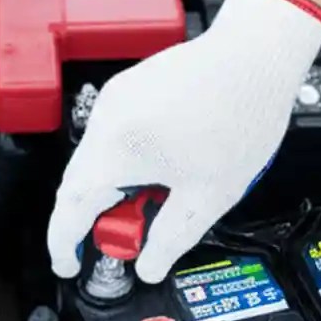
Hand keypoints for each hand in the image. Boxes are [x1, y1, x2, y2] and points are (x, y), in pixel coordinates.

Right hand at [46, 0, 320, 283]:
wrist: (256, 55)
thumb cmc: (239, 112)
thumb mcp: (209, 195)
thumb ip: (172, 238)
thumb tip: (149, 265)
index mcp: (117, 149)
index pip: (70, 209)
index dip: (64, 244)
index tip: (69, 264)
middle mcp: (107, 118)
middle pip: (81, 182)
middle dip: (103, 216)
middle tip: (138, 234)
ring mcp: (116, 98)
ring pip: (99, 157)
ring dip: (120, 185)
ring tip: (168, 191)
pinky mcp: (130, 86)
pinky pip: (115, 134)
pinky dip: (129, 159)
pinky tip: (171, 161)